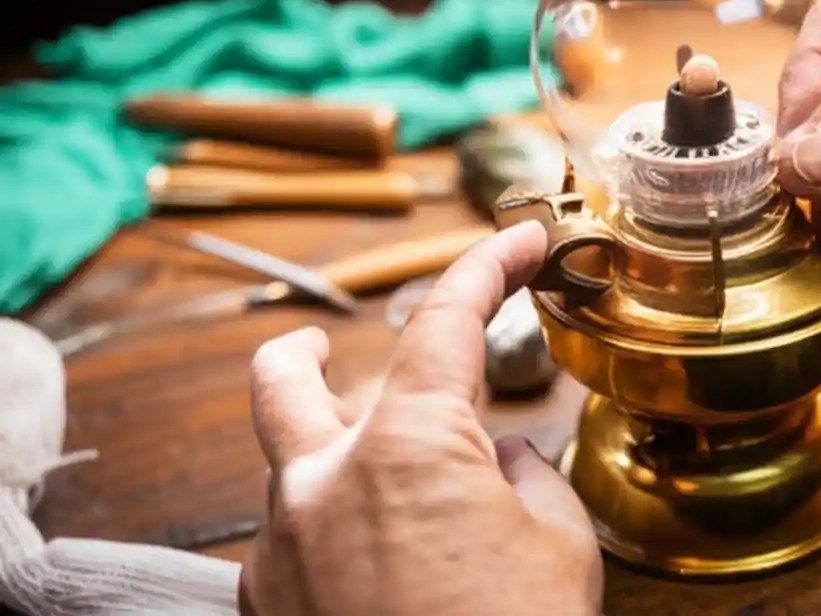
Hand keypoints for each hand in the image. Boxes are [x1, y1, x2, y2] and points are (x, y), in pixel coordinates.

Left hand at [238, 222, 601, 615]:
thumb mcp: (557, 546)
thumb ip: (521, 476)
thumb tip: (494, 459)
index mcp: (405, 446)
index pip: (445, 321)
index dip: (488, 265)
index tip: (519, 239)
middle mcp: (321, 481)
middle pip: (281, 379)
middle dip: (304, 351)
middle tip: (327, 351)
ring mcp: (279, 546)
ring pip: (288, 469)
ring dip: (333, 462)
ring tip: (397, 503)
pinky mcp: (263, 604)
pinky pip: (290, 542)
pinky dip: (332, 537)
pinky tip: (380, 577)